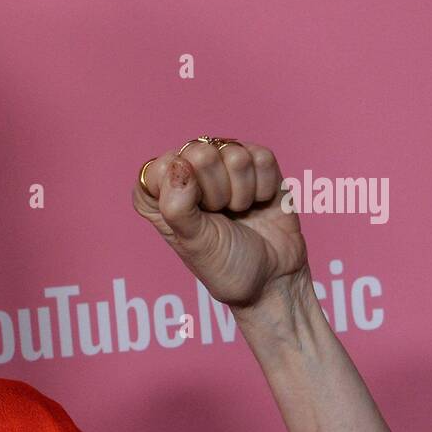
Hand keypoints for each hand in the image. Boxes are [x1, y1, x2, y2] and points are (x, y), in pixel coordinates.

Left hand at [132, 139, 308, 309]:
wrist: (273, 279)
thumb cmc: (225, 265)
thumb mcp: (194, 244)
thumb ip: (177, 207)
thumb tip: (179, 165)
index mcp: (158, 194)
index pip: (161, 166)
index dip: (182, 190)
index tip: (195, 216)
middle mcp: (188, 174)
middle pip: (199, 152)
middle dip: (216, 191)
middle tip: (219, 215)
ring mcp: (223, 166)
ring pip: (234, 153)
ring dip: (241, 192)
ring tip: (239, 212)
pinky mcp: (256, 164)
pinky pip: (262, 157)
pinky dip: (264, 187)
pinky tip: (259, 203)